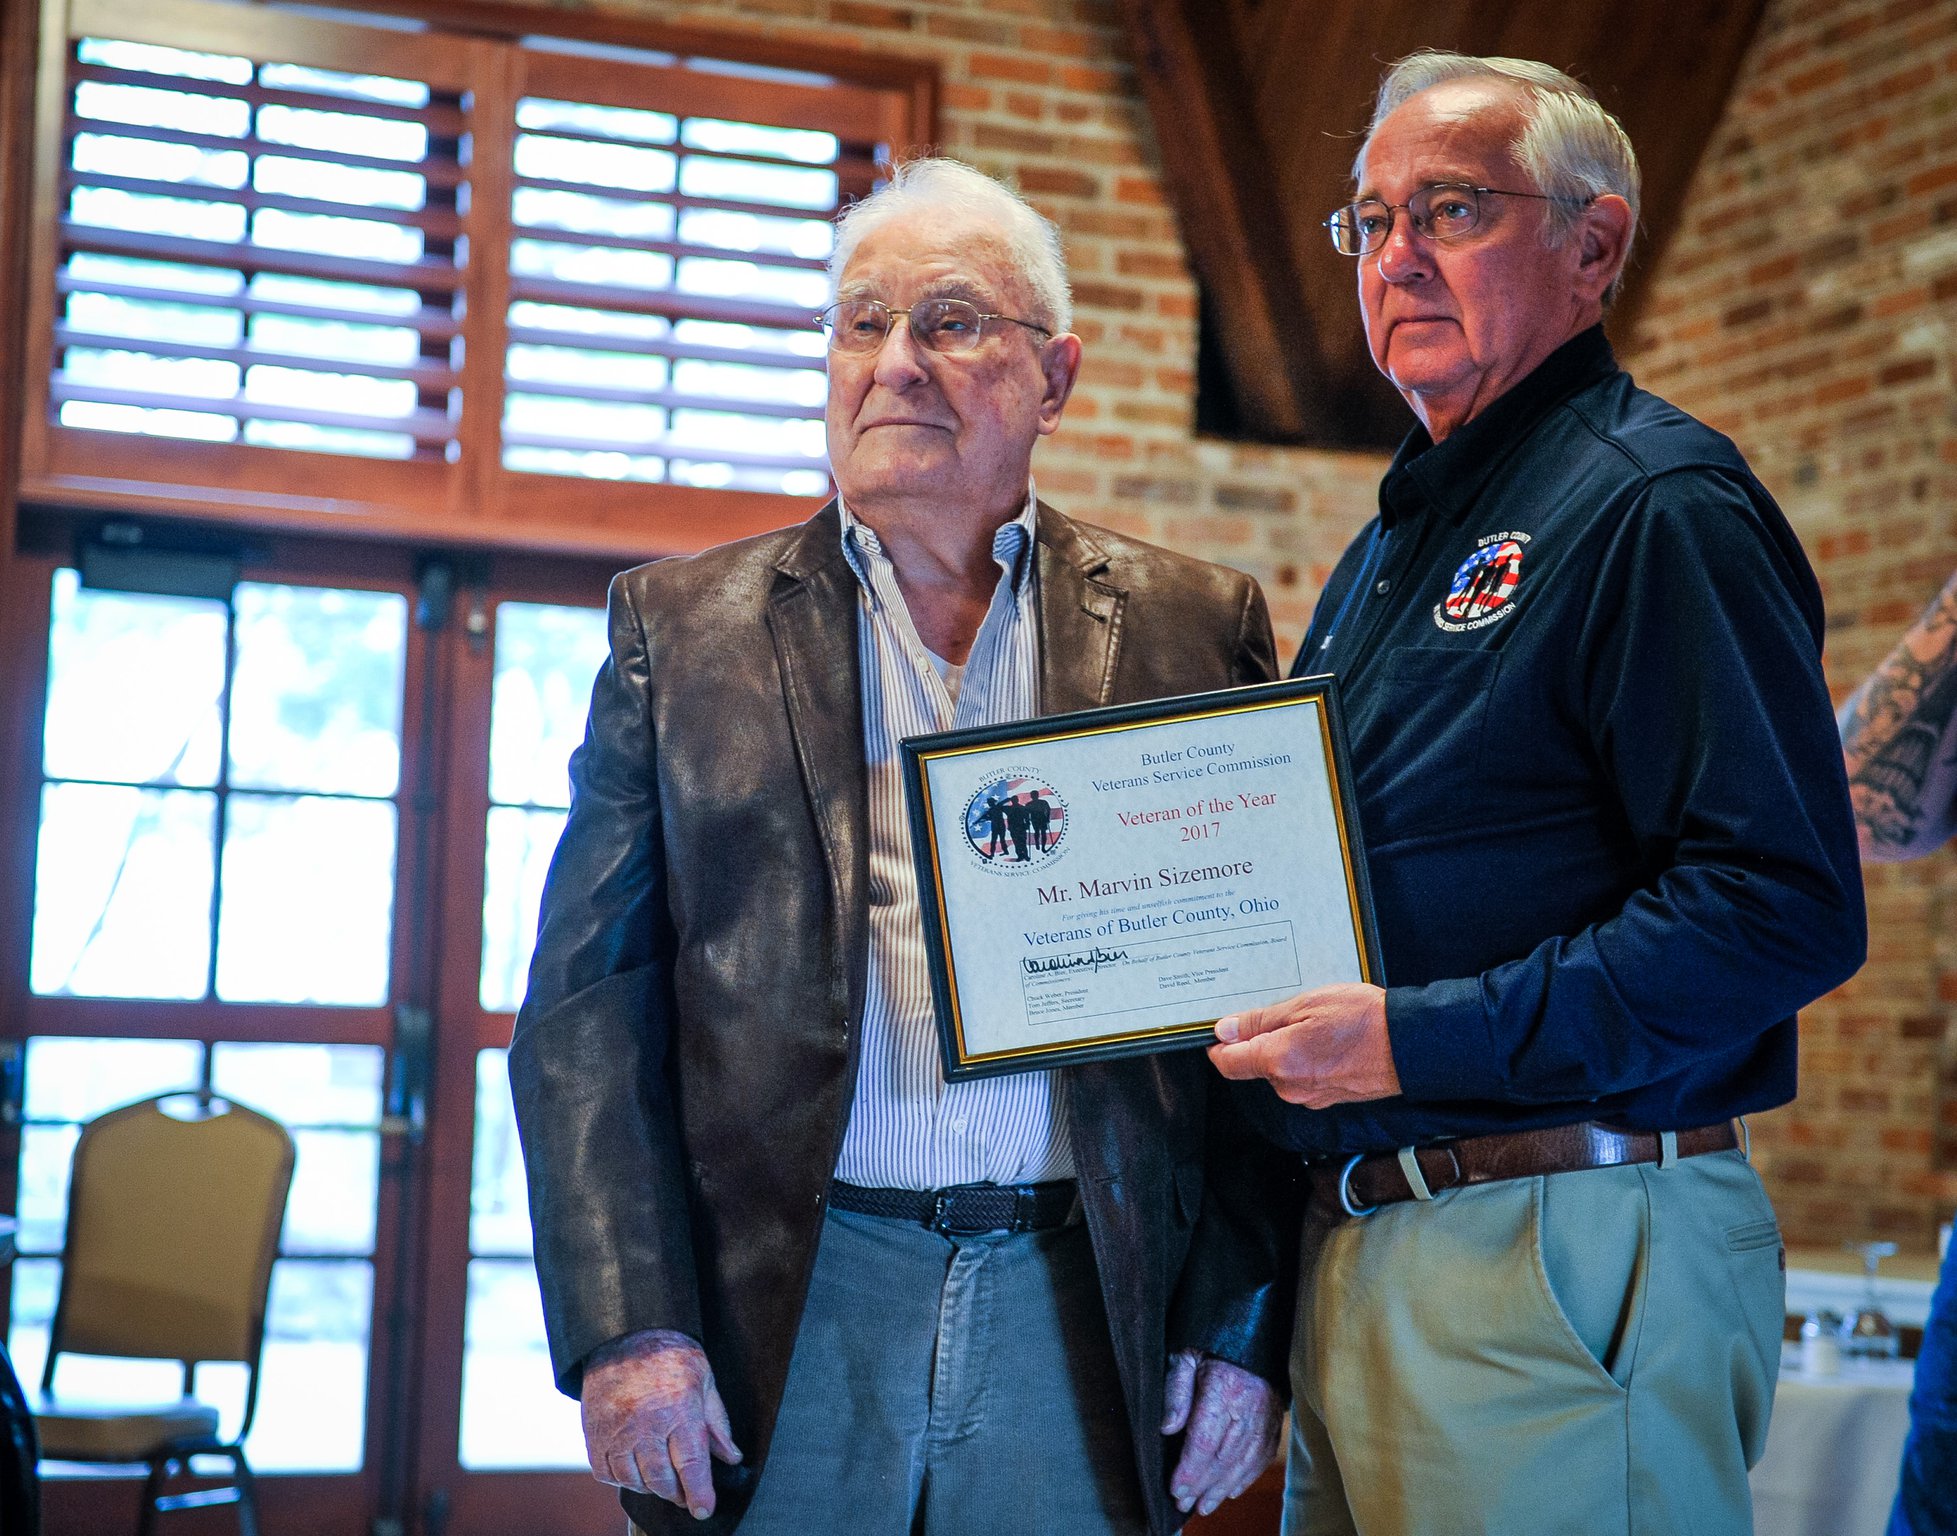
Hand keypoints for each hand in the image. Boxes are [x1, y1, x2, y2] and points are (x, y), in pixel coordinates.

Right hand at [580, 1328, 741, 1518]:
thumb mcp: (705, 1381)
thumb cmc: (671, 1356)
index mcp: (678, 1411)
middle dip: (677, 1494)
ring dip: (650, 1487)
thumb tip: (731, 1457)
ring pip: (633, 1480)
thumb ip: (717, 1423)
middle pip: (661, 1481)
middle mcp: (645, 1425)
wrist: (625, 1333)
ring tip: (661, 1477)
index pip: (691, 1466)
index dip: (699, 1494)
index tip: (704, 1509)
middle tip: (685, 1492)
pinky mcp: (595, 1433)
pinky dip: (621, 1477)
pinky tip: (633, 1468)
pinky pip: (605, 1472)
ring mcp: (616, 1431)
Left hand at [1160, 1349, 1281, 1517]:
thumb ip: (1175, 1391)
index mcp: (1224, 1387)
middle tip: (1184, 1505)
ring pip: (1244, 1461)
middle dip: (1202, 1485)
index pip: (1204, 1440)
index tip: (1175, 1488)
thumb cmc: (1212, 1338)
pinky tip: (1232, 1489)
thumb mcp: (1185, 1354)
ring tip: (1205, 1506)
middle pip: (1224, 1457)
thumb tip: (1167, 1429)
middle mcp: (1249, 1405)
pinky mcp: (1276, 1417)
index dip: (1189, 1469)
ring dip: (1223, 1488)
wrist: (1254, 1322)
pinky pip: (1263, 1454)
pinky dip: (1247, 1476)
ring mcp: (1267, 1413)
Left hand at [1207, 982, 1399, 1107]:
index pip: (1227, 1063)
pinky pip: (1302, 1077)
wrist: (1410, 1045)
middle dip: (1260, 1040)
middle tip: (1282, 1011)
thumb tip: (1225, 1030)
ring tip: (1311, 1022)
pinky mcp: (1327, 1098)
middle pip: (1254, 1065)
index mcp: (1278, 1062)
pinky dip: (1306, 1058)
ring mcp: (1309, 1096)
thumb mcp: (1304, 1005)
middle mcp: (1289, 1087)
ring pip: (1280, 1071)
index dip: (1220, 1044)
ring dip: (1286, 1048)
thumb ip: (1260, 1021)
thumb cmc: (1362, 1019)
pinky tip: (1325, 1038)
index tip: (1224, 1027)